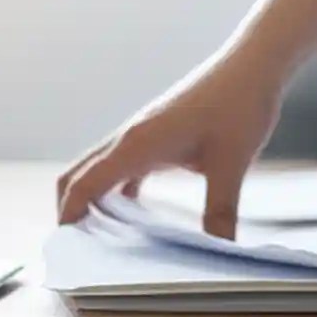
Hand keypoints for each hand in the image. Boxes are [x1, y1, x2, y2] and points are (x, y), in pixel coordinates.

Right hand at [56, 0, 316, 238]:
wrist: (253, 65)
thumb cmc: (239, 105)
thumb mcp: (232, 164)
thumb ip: (221, 211)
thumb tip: (220, 252)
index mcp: (137, 143)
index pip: (83, 183)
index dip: (67, 215)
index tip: (64, 248)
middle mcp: (130, 137)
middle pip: (78, 174)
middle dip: (69, 210)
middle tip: (77, 249)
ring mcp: (140, 134)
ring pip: (99, 170)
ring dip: (93, 201)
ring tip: (102, 241)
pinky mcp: (155, 134)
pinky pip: (124, 167)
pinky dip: (118, 192)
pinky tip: (136, 218)